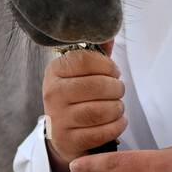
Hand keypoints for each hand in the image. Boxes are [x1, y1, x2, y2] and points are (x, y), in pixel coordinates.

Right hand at [42, 39, 124, 170]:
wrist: (62, 136)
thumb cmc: (76, 99)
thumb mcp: (81, 74)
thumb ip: (96, 54)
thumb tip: (109, 31)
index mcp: (54, 71)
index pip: (84, 60)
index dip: (107, 65)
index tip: (114, 72)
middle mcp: (53, 94)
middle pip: (96, 86)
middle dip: (116, 88)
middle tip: (118, 91)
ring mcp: (59, 119)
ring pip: (100, 110)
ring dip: (117, 108)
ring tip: (118, 107)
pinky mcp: (69, 140)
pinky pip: (101, 132)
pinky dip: (116, 126)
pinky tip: (118, 121)